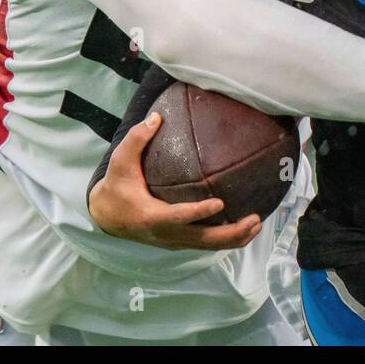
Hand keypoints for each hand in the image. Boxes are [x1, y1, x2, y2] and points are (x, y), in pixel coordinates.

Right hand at [87, 112, 261, 250]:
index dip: (199, 212)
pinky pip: (205, 244)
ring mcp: (174, 241)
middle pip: (203, 240)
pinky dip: (226, 240)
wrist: (107, 216)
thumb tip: (157, 117)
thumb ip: (137, 139)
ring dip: (234, 239)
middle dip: (231, 233)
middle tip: (254, 218)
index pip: (179, 217)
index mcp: (152, 216)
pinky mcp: (179, 242)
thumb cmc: (116, 186)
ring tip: (257, 224)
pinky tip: (244, 228)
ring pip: (208, 246)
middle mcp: (166, 234)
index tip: (220, 202)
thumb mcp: (120, 162)